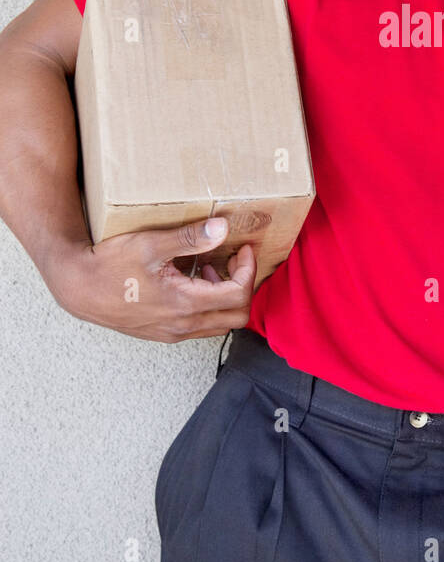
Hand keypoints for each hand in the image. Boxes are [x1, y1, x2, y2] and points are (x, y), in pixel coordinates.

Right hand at [47, 217, 255, 342]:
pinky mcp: (163, 333)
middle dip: (243, 285)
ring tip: (211, 266)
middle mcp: (182, 325)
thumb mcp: (150, 244)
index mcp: (184, 304)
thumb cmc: (109, 266)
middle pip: (237, 316)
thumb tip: (222, 228)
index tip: (242, 248)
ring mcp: (172, 332)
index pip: (238, 295)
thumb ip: (190, 238)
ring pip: (219, 323)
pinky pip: (200, 325)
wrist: (77, 288)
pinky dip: (208, 304)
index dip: (248, 270)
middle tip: (234, 259)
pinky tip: (191, 279)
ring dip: (226, 296)